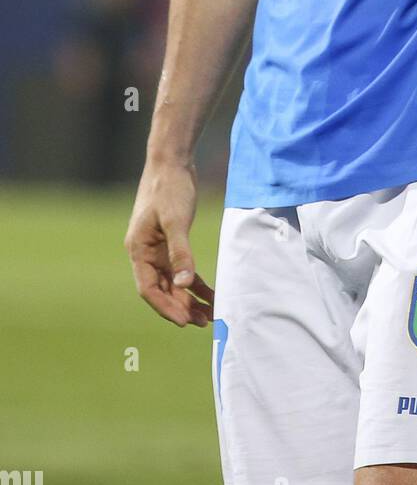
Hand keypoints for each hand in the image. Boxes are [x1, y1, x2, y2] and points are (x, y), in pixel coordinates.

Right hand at [124, 160, 214, 326]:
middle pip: (161, 289)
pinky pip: (181, 269)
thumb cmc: (170, 188)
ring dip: (189, 298)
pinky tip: (210, 294)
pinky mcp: (170, 241)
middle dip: (180, 307)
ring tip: (209, 315)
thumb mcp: (176, 221)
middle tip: (202, 323)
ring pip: (173, 282)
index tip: (184, 321)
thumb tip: (185, 285)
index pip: (149, 289)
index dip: (166, 307)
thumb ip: (181, 253)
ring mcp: (157, 248)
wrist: (172, 161)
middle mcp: (145, 253)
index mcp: (138, 250)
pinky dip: (194, 282)